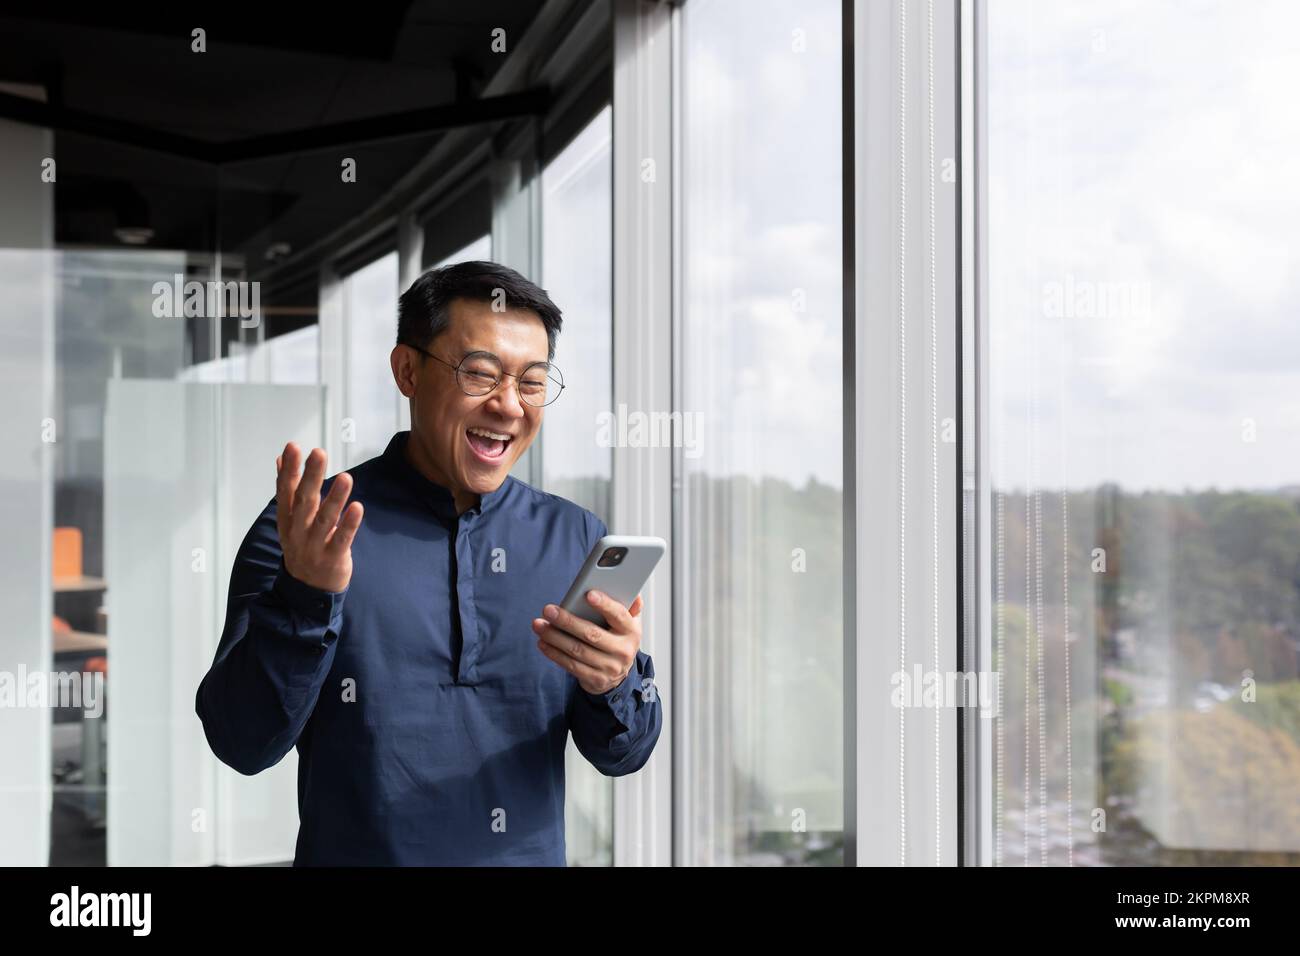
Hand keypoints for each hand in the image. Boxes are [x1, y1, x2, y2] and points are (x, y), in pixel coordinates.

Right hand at [275, 442, 363, 592]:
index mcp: (287, 520)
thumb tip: (280, 459)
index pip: (285, 491)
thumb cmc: (303, 545)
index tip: (292, 448)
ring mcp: (315, 546)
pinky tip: (357, 507)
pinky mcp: (333, 558)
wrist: (307, 590)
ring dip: (335, 498)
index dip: (288, 470)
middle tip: (318, 453)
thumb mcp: (290, 519)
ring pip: (325, 519)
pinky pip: (342, 539)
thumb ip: (288, 489)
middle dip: (311, 476)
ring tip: (345, 477)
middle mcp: (298, 531)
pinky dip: (349, 523)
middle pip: (304, 501)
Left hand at [533, 592, 643, 694]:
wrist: (618, 676)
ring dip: (555, 637)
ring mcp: (609, 667)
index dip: (605, 605)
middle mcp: (623, 650)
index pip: (619, 616)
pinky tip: (543, 642)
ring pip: (577, 650)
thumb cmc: (618, 641)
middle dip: (567, 621)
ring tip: (539, 625)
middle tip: (548, 610)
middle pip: (592, 634)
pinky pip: (571, 665)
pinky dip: (554, 653)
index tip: (588, 594)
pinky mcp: (595, 679)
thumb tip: (634, 594)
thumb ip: (629, 608)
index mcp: (631, 631)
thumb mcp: (629, 624)